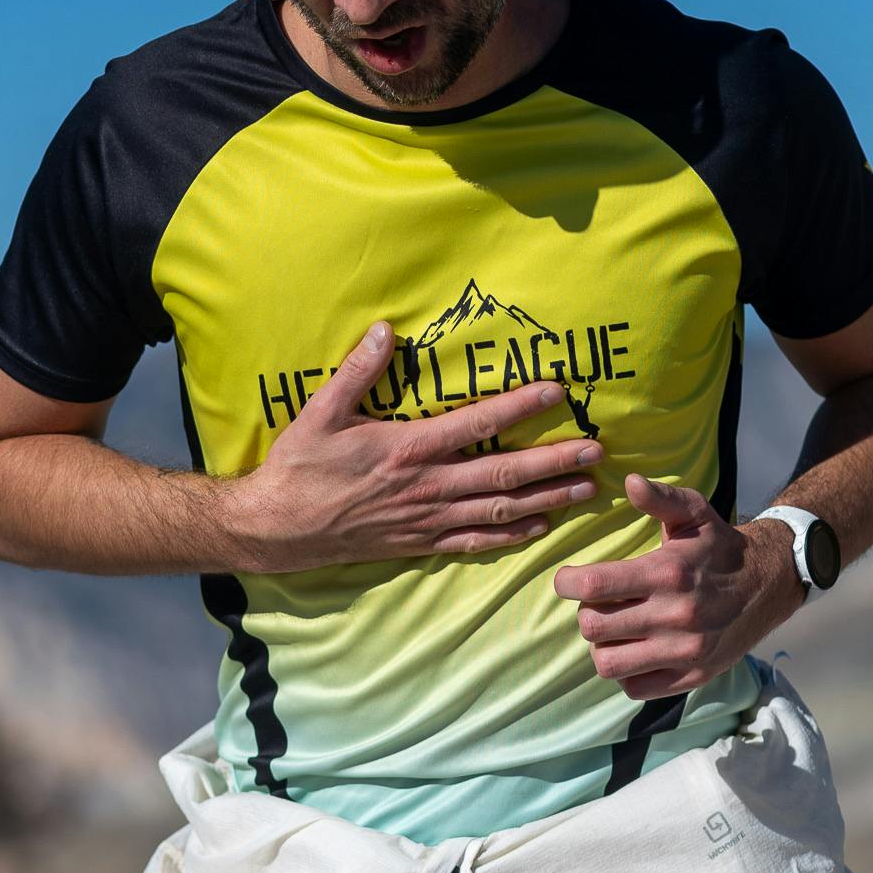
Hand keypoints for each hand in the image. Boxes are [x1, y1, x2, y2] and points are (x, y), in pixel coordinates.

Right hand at [223, 320, 604, 571]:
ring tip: (585, 490)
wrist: (277, 527)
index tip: (557, 392)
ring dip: (547, 499)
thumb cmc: (299, 467)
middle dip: (554, 460)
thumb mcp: (321, 411)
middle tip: (596, 450)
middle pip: (504, 473)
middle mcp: (427, 485)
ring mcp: (427, 518)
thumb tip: (386, 329)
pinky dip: (511, 536)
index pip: (478, 424)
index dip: (520, 406)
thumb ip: (358, 371)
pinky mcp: (420, 543)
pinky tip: (540, 528)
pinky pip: (476, 542)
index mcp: (407, 448)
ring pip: (500, 510)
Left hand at [551, 475, 803, 700]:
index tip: (567, 580)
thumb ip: (659, 498)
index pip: (595, 585)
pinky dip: (625, 672)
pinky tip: (633, 650)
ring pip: (608, 663)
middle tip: (596, 603)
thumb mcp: (694, 513)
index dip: (568, 583)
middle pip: (593, 627)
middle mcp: (676, 616)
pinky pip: (634, 687)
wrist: (770, 585)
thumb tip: (629, 481)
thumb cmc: (720, 547)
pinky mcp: (692, 676)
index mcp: (669, 573)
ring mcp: (684, 652)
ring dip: (601, 646)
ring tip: (612, 629)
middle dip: (585, 613)